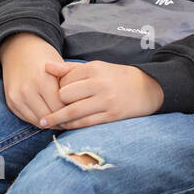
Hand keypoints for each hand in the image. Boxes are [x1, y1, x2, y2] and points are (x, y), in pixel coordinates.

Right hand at [0, 32, 72, 128]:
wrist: (19, 50)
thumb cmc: (45, 58)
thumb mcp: (61, 67)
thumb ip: (70, 87)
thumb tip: (80, 111)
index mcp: (42, 80)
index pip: (60, 108)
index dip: (71, 113)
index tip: (79, 114)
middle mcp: (27, 90)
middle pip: (49, 117)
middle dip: (61, 121)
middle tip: (72, 121)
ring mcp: (17, 97)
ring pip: (38, 122)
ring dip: (49, 123)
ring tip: (61, 120)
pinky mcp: (11, 102)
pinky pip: (27, 119)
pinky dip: (38, 119)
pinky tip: (47, 115)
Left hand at [37, 59, 164, 129]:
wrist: (147, 88)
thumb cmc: (115, 78)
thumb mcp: (95, 68)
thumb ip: (70, 68)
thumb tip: (46, 66)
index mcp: (94, 68)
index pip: (64, 79)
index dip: (55, 88)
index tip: (49, 94)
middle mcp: (99, 83)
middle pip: (65, 95)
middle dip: (56, 102)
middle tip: (47, 108)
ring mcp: (106, 100)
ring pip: (73, 111)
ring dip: (57, 119)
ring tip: (45, 122)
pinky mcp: (112, 115)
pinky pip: (85, 123)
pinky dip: (72, 126)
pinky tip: (64, 127)